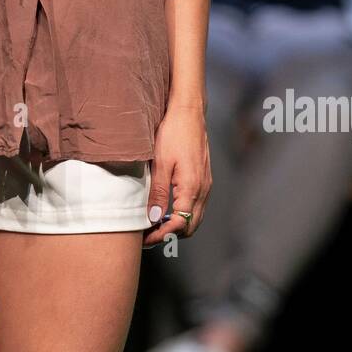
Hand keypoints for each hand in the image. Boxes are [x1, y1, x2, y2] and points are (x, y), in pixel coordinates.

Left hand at [142, 99, 211, 250]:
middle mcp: (203, 189)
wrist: (188, 113)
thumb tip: (154, 218)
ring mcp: (206, 184)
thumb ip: (158, 193)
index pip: (180, 224)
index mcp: (192, 188)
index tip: (146, 238)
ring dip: (177, 225)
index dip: (162, 235)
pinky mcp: (204, 178)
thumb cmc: (174, 133)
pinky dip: (183, 214)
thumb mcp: (160, 163)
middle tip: (148, 234)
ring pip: (195, 217)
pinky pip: (197, 206)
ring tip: (155, 224)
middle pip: (191, 226)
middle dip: (170, 234)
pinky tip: (167, 208)